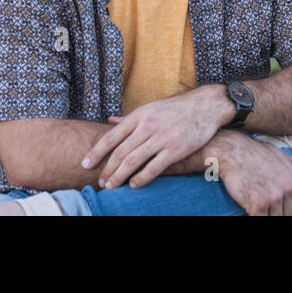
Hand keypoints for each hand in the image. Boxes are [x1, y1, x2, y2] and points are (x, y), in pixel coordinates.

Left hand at [83, 85, 229, 189]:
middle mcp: (148, 125)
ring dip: (119, 176)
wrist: (206, 106)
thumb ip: (131, 118)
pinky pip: (153, 168)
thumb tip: (109, 121)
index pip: (112, 137)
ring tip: (111, 186)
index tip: (85, 165)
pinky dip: (141, 179)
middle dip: (107, 169)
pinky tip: (134, 185)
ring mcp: (162, 137)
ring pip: (133, 161)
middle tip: (100, 182)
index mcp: (139, 115)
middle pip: (120, 152)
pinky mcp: (175, 149)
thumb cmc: (176, 109)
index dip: (96, 152)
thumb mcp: (151, 108)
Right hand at [211, 133, 291, 215]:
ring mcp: (274, 197)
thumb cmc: (253, 153)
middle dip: (280, 217)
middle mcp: (287, 188)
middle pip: (289, 216)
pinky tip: (252, 214)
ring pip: (276, 219)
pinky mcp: (259, 204)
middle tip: (269, 213)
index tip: (282, 214)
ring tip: (262, 213)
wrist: (232, 151)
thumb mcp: (279, 155)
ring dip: (268, 217)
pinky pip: (262, 220)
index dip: (290, 215)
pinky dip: (258, 219)